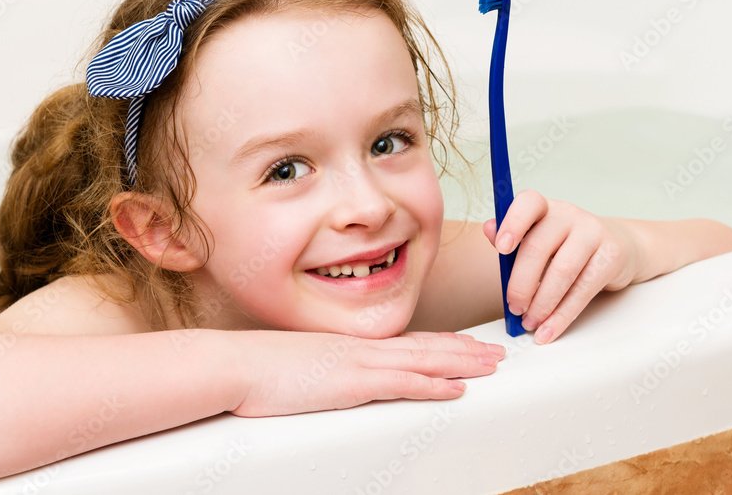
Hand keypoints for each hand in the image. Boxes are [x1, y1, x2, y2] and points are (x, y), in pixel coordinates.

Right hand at [228, 331, 504, 417]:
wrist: (236, 364)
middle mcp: (360, 349)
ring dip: (462, 363)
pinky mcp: (353, 382)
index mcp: (349, 346)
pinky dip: (434, 385)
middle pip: (424, 347)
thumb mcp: (297, 367)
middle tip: (496, 352)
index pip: (404, 343)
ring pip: (423, 360)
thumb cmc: (257, 369)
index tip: (463, 345)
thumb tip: (327, 381)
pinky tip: (457, 389)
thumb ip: (320, 371)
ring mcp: (359, 363)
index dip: (438, 343)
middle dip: (463, 350)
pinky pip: (404, 383)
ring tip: (492, 365)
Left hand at [483, 189, 639, 344]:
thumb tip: (489, 228)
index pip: (528, 203)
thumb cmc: (566, 245)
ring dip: (542, 304)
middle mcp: (568, 214)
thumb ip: (511, 238)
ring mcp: (592, 232)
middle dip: (521, 284)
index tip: (501, 249)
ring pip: (562, 272)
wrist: (619, 246)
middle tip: (514, 307)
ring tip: (529, 322)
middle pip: (538, 248)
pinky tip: (550, 328)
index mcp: (544, 208)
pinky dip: (563, 315)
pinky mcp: (611, 256)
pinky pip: (583, 290)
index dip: (512, 224)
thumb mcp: (537, 237)